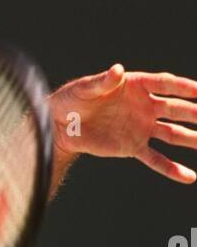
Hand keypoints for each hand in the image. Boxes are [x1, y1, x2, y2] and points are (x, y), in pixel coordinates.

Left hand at [49, 64, 196, 183]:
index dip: (184, 87)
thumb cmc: (73, 99)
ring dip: (191, 138)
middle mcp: (145, 105)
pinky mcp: (133, 147)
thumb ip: (103, 81)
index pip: (166, 84)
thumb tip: (118, 70)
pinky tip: (189, 176)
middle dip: (194, 112)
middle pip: (175, 109)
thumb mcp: (85, 88)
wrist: (62, 125)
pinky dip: (171, 168)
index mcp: (136, 85)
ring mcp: (141, 127)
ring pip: (172, 133)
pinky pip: (156, 158)